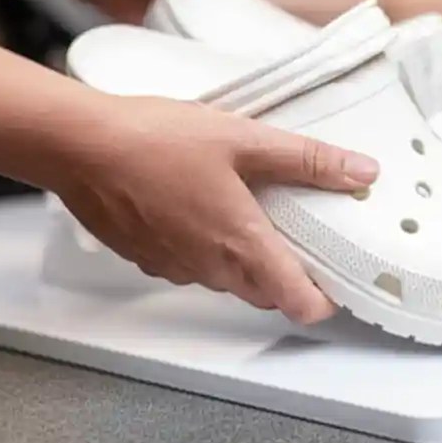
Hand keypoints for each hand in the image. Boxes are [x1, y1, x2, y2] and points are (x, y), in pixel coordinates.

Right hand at [52, 95, 379, 323]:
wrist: (78, 147)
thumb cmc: (156, 141)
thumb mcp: (245, 139)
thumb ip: (307, 160)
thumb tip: (362, 172)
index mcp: (243, 245)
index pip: (299, 303)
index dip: (324, 298)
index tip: (337, 278)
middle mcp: (212, 268)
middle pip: (267, 294)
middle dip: (288, 274)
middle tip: (300, 232)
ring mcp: (178, 268)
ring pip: (228, 280)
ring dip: (245, 259)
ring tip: (249, 210)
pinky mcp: (149, 259)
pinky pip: (192, 266)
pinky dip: (206, 247)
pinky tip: (199, 205)